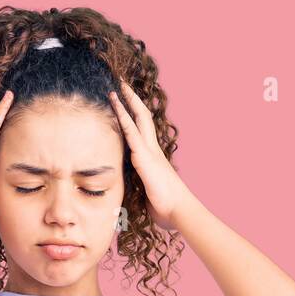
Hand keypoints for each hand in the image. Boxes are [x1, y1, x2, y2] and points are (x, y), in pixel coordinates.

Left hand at [109, 79, 191, 231]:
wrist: (179, 211)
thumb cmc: (166, 207)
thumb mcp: (149, 194)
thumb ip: (141, 187)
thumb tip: (134, 194)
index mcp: (152, 158)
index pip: (142, 131)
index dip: (135, 115)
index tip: (127, 101)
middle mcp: (152, 151)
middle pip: (142, 118)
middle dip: (132, 101)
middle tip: (122, 84)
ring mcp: (149, 153)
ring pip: (137, 122)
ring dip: (126, 105)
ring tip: (116, 89)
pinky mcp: (145, 159)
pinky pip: (132, 135)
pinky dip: (124, 119)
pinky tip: (117, 106)